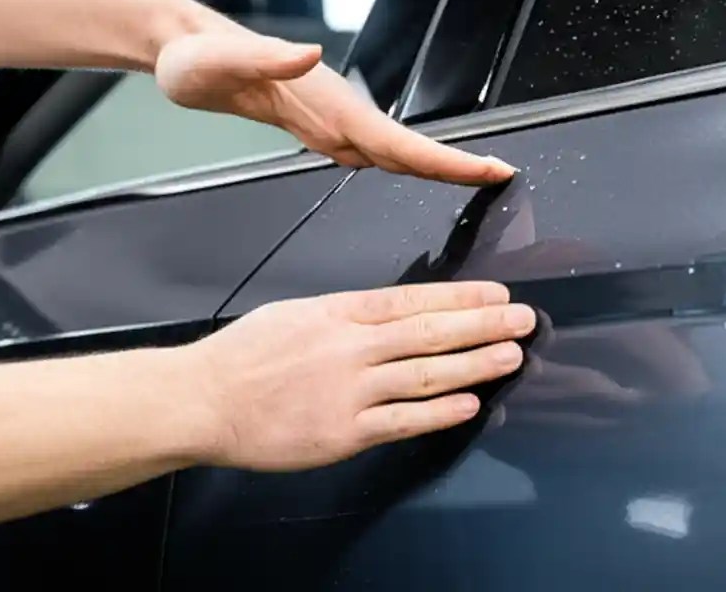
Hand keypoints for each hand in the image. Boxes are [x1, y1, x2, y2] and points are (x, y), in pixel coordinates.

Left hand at [154, 31, 515, 184]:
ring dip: (431, 167)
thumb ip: (267, 58)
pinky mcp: (312, 126)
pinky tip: (402, 173)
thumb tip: (309, 54)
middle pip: (406, 149)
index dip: (445, 160)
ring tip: (472, 180)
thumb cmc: (197, 58)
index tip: (490, 168)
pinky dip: (394, 164)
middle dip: (454, 166)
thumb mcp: (224, 59)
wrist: (183, 48)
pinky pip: (364, 151)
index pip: (398, 139)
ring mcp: (326, 119)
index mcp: (326, 103)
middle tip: (502, 179)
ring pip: (389, 151)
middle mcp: (334, 111)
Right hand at [185, 282, 534, 470]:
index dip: (461, 296)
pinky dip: (440, 412)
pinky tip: (470, 404)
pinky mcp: (344, 432)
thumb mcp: (293, 313)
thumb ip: (343, 314)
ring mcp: (349, 391)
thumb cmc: (242, 358)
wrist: (204, 400)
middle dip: (483, 324)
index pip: (412, 300)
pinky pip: (403, 421)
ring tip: (510, 356)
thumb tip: (388, 313)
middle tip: (522, 318)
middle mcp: (349, 348)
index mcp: (337, 313)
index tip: (496, 293)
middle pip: (430, 332)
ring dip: (475, 364)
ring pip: (426, 374)